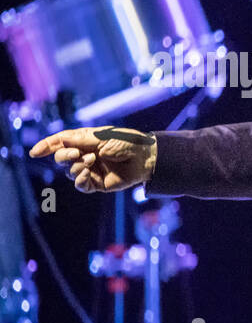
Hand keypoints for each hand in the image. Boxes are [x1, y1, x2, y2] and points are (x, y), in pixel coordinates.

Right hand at [28, 126, 156, 192]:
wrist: (145, 157)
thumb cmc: (127, 143)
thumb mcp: (102, 137)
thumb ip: (79, 139)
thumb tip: (59, 141)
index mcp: (84, 141)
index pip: (60, 143)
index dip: (46, 146)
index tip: (35, 152)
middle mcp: (85, 155)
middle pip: (61, 158)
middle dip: (64, 156)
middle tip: (77, 154)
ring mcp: (91, 170)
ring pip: (69, 172)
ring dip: (77, 166)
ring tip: (92, 160)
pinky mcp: (98, 183)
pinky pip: (80, 185)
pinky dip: (80, 180)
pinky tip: (86, 173)